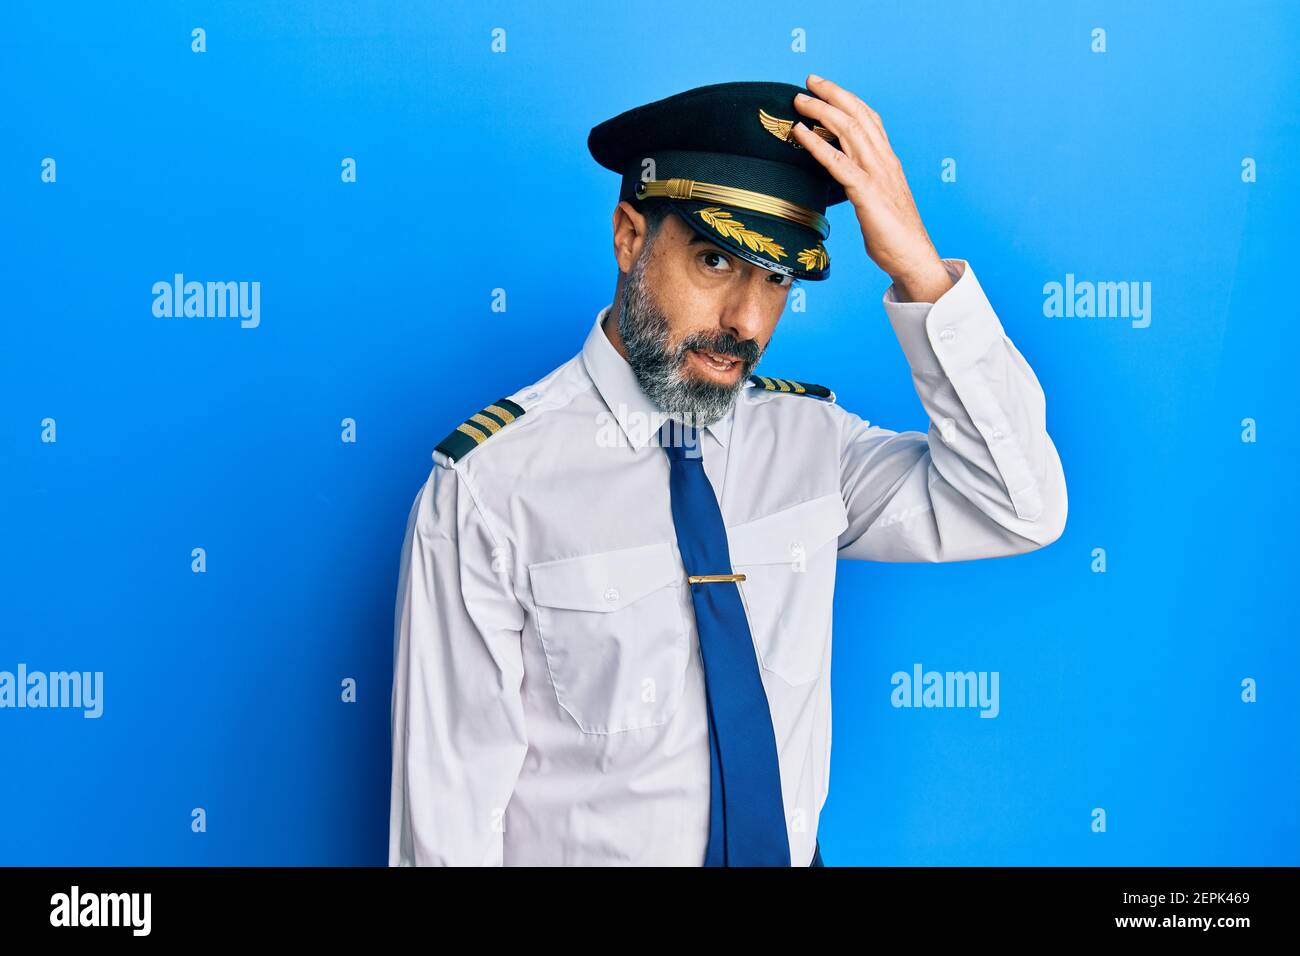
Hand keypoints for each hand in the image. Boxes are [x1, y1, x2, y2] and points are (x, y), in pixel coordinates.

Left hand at [792, 73, 950, 302]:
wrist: (913, 258)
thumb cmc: (893, 236)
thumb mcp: (877, 201)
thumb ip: (863, 184)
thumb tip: (843, 179)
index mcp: (888, 161)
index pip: (869, 119)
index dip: (847, 99)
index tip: (825, 88)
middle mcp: (884, 161)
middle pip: (857, 115)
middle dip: (832, 94)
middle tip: (808, 81)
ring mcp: (877, 174)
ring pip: (848, 130)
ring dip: (820, 110)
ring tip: (799, 100)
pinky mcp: (866, 193)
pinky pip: (837, 161)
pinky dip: (816, 143)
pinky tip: (799, 132)